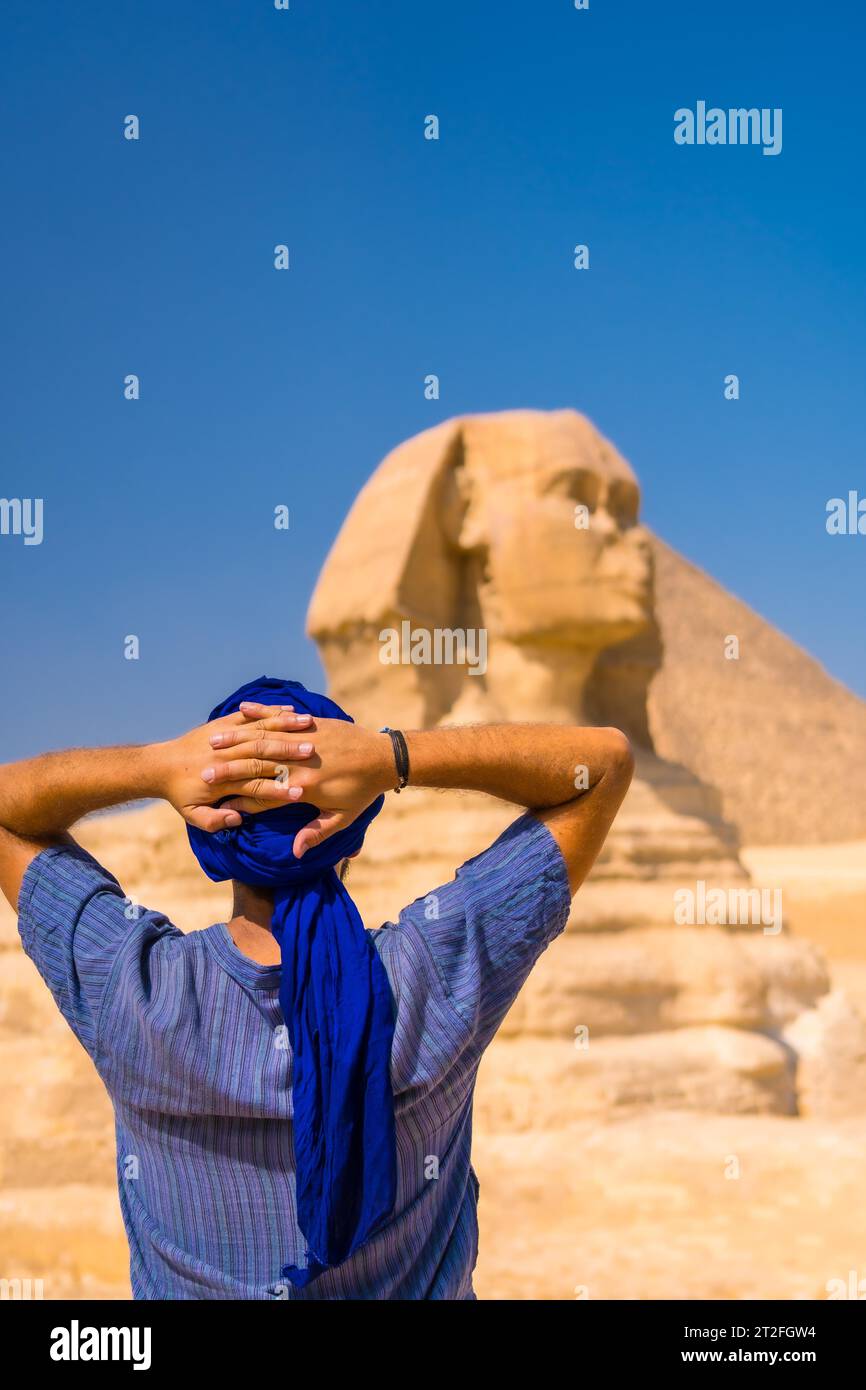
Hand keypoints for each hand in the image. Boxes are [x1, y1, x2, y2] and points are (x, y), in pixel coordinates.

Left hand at [154, 704, 316, 831]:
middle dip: (290, 753)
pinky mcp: (223, 724)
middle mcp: (227, 756)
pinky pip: (251, 715)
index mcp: (223, 781)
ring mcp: (226, 736)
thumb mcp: (191, 814)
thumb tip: (237, 818)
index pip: (257, 786)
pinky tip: (292, 711)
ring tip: (309, 726)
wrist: (158, 765)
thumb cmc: (178, 793)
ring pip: (261, 730)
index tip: (303, 793)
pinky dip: (272, 712)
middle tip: (314, 754)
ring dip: (286, 728)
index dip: (279, 790)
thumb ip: (214, 821)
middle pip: (265, 754)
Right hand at [206, 702, 394, 855]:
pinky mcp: (312, 724)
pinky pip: (282, 718)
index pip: (264, 796)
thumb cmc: (362, 792)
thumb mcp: (343, 817)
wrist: (384, 758)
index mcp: (304, 788)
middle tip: (203, 772)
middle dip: (228, 769)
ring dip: (237, 740)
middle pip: (257, 766)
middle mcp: (300, 763)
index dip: (240, 801)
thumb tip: (296, 852)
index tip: (217, 805)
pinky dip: (261, 713)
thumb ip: (317, 832)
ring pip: (265, 740)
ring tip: (213, 742)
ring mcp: (305, 740)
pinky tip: (242, 709)